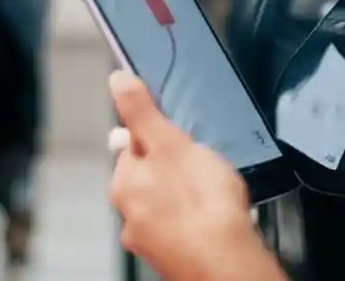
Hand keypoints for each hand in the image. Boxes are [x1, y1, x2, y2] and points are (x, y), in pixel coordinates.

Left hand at [108, 72, 285, 280]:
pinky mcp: (175, 257)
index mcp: (124, 182)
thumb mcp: (169, 141)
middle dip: (174, 169)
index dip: (160, 137)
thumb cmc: (202, 205)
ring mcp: (151, 239)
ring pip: (167, 204)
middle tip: (202, 167)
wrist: (227, 262)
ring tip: (213, 195)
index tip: (180, 139)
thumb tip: (117, 81)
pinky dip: (198, 222)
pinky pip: (185, 228)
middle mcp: (130, 214)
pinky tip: (215, 218)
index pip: (134, 146)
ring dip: (186, 197)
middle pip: (151, 177)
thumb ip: (141, 111)